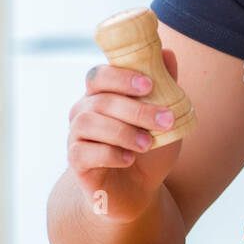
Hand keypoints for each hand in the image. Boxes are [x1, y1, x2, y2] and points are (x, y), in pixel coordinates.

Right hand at [66, 49, 182, 222]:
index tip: (149, 85)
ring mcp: (76, 136)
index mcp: (102, 95)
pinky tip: (129, 159)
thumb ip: (166, 86)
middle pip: (100, 100)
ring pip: (88, 123)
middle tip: (165, 120)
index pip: (99, 75)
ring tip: (147, 144)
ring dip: (123, 132)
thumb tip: (167, 53)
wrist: (140, 190)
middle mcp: (84, 111)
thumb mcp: (166, 118)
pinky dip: (109, 153)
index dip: (120, 77)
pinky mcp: (76, 162)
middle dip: (136, 109)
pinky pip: (83, 152)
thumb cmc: (150, 149)